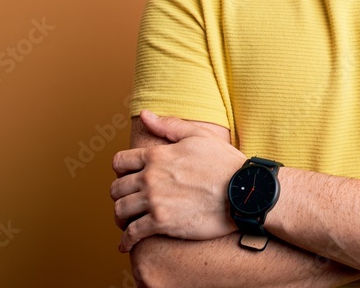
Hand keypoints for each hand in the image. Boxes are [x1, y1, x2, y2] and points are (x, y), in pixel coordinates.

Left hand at [109, 110, 246, 251]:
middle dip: (119, 194)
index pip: (120, 162)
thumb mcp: (198, 136)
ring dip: (120, 217)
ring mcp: (155, 201)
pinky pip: (132, 233)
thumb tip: (145, 115)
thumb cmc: (225, 163)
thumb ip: (169, 126)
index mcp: (157, 156)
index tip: (127, 177)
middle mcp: (151, 178)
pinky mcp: (162, 223)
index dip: (121, 170)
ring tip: (126, 222)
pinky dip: (125, 241)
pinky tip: (126, 245)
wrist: (243, 191)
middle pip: (116, 188)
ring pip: (120, 210)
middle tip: (127, 200)